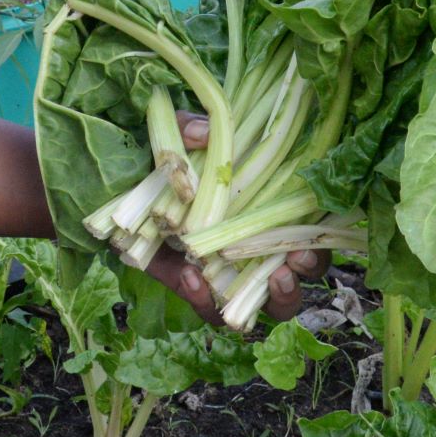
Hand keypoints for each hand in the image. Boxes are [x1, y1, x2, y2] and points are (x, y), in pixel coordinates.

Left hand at [138, 114, 333, 326]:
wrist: (121, 192)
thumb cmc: (164, 159)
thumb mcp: (177, 138)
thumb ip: (187, 128)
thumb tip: (204, 132)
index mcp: (268, 208)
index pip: (310, 234)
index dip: (314, 248)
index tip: (301, 248)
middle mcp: (256, 245)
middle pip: (297, 277)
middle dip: (297, 281)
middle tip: (284, 271)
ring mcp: (228, 273)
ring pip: (262, 306)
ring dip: (261, 301)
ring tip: (245, 284)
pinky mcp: (194, 290)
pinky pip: (208, 308)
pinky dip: (202, 299)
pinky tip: (189, 275)